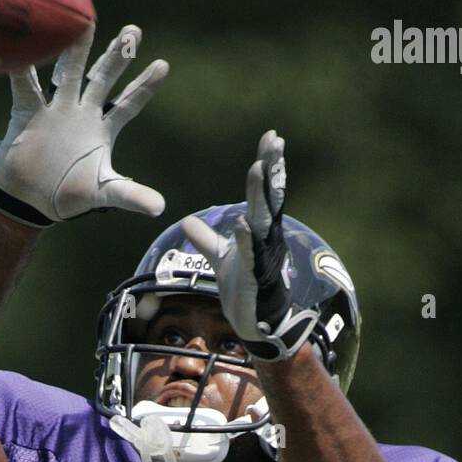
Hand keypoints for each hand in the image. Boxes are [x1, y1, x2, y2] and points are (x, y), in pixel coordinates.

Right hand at [0, 24, 168, 225]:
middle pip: (102, 78)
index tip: (164, 65)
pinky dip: (24, 68)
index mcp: (101, 129)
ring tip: (84, 24)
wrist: (29, 202)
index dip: (144, 86)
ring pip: (67, 74)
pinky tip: (27, 44)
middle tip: (134, 30)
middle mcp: (80, 113)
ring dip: (75, 52)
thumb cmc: (67, 195)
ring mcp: (54, 110)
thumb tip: (160, 208)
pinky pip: (25, 86)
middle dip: (117, 56)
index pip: (128, 103)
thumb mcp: (102, 193)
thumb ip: (130, 195)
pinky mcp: (28, 113)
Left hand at [182, 130, 319, 360]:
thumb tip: (187, 221)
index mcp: (259, 229)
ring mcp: (262, 256)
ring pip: (262, 220)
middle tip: (275, 141)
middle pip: (269, 197)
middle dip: (272, 169)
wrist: (254, 323)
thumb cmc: (243, 289)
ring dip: (260, 195)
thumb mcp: (220, 259)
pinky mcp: (255, 276)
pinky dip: (247, 239)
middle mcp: (265, 238)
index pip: (264, 191)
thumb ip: (206, 239)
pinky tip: (243, 223)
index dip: (267, 165)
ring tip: (257, 168)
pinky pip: (251, 254)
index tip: (271, 138)